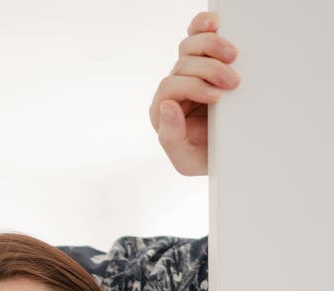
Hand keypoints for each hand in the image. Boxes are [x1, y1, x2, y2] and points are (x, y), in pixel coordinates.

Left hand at [150, 12, 239, 174]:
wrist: (230, 153)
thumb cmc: (206, 159)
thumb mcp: (186, 161)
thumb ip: (171, 138)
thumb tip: (167, 107)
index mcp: (164, 113)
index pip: (170, 89)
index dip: (193, 88)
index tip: (216, 97)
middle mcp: (173, 91)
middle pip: (182, 66)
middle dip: (209, 70)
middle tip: (232, 81)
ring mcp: (188, 74)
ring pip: (189, 48)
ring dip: (211, 46)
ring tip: (232, 55)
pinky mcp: (205, 61)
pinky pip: (196, 36)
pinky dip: (203, 27)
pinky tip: (215, 24)